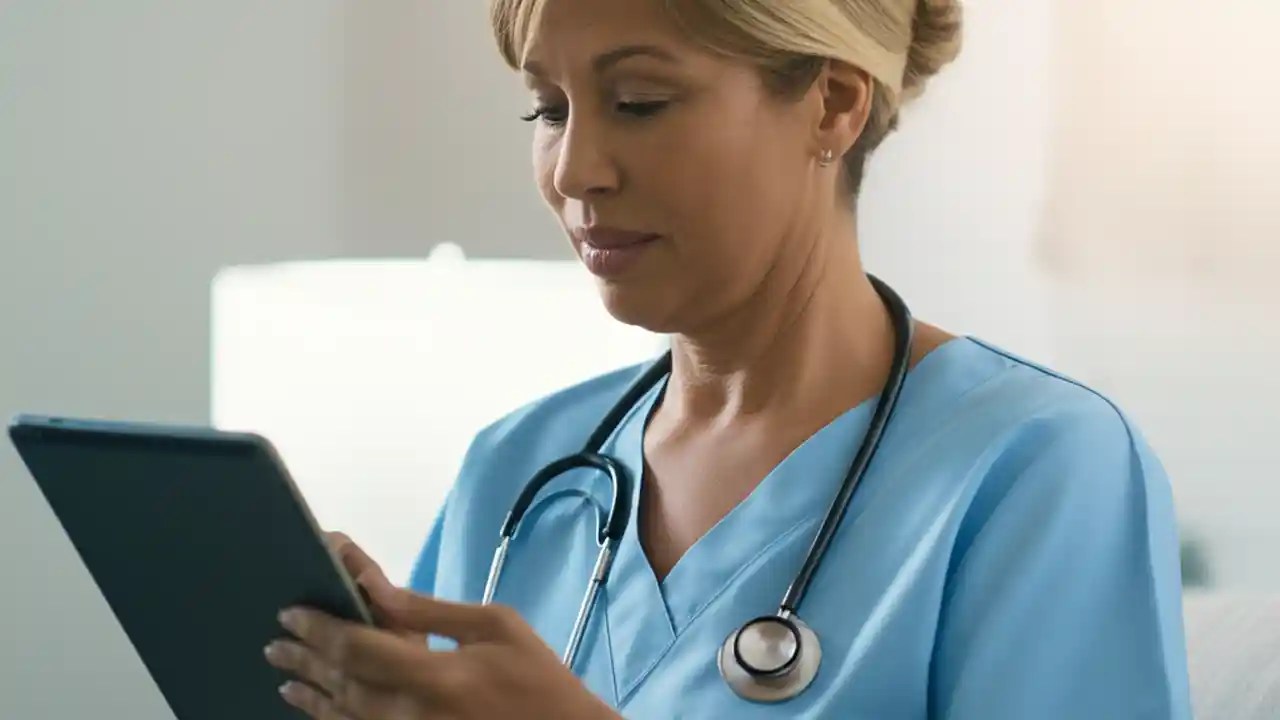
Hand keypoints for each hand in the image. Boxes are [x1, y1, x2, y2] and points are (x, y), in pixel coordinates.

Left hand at [264, 532, 619, 719]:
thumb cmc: (537, 678)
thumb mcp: (494, 627)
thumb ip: (429, 610)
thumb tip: (374, 588)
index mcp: (432, 676)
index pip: (355, 648)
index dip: (318, 628)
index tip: (291, 611)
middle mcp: (409, 715)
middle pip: (340, 683)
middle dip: (305, 658)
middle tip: (277, 640)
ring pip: (343, 716)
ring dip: (311, 693)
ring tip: (286, 675)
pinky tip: (322, 709)